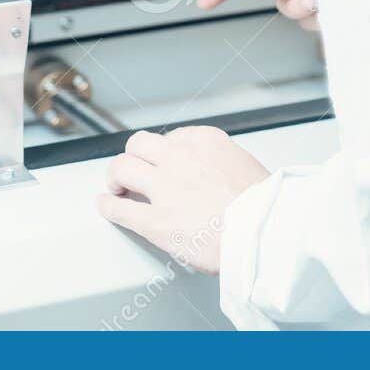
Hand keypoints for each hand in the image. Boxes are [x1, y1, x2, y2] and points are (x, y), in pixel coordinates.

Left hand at [96, 127, 270, 273]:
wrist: (263, 232)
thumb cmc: (264, 206)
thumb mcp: (246, 166)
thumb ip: (222, 164)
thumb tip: (216, 175)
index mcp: (204, 142)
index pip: (172, 137)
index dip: (164, 153)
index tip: (163, 161)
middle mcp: (179, 159)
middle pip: (139, 144)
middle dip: (133, 155)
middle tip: (132, 168)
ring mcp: (164, 188)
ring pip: (122, 168)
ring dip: (115, 176)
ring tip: (115, 186)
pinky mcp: (155, 221)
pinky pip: (119, 209)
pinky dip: (108, 206)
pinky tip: (105, 205)